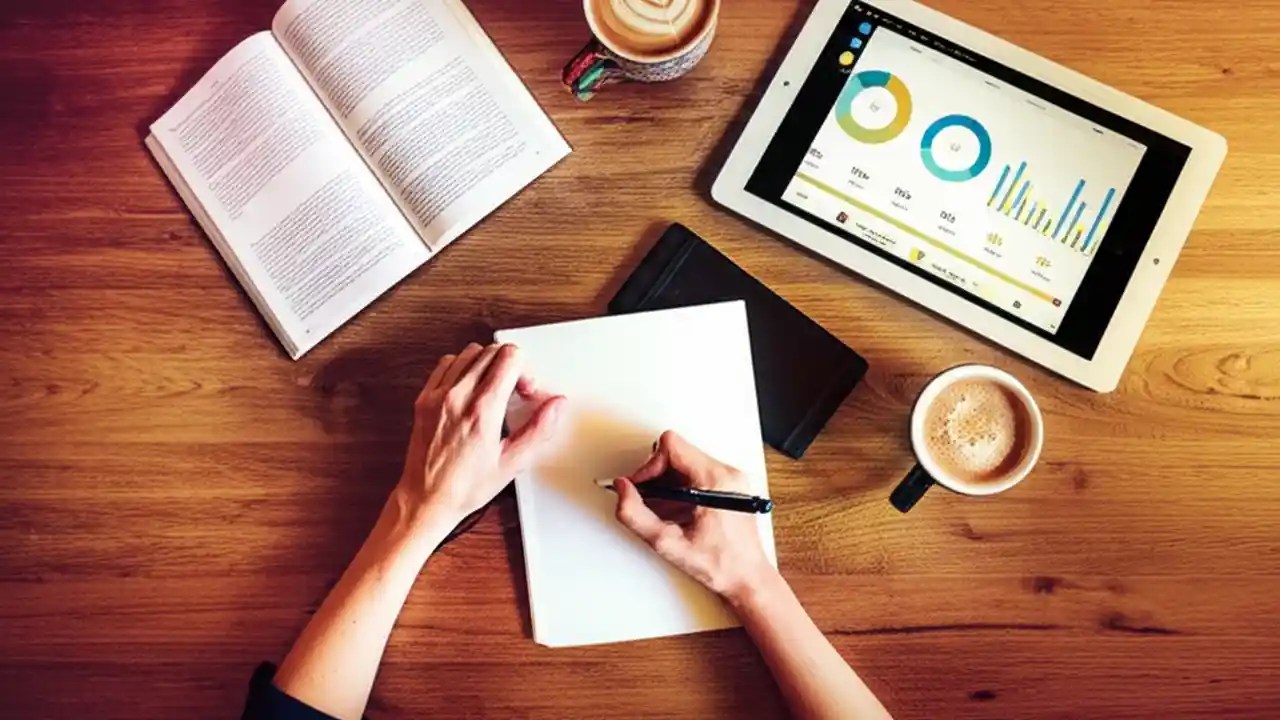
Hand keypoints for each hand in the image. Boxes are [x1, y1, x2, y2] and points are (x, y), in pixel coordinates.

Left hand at [395, 343, 564, 530]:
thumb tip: (556, 405)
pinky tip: (469, 388)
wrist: (426, 499)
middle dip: (509, 365)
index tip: (525, 390)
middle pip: (492, 351)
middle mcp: (458, 398)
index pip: (509, 357)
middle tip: (513, 390)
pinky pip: (446, 364)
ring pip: (469, 353)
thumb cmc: (465, 487)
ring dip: (486, 364)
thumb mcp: (511, 463)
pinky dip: (462, 367)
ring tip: (492, 388)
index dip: (525, 370)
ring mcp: (438, 396)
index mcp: (483, 412)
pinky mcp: (424, 399)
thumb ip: (538, 429)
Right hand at [613, 431, 774, 603]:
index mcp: (716, 480)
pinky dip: (680, 489)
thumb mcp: (668, 543)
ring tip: (665, 510)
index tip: (641, 486)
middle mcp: (728, 473)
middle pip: (678, 452)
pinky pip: (697, 474)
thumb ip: (636, 515)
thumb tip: (623, 490)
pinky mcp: (730, 486)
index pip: (672, 446)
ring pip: (686, 462)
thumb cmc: (721, 564)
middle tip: (648, 500)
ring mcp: (731, 479)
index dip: (649, 465)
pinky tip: (678, 512)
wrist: (747, 578)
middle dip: (657, 475)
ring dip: (668, 483)